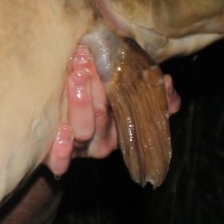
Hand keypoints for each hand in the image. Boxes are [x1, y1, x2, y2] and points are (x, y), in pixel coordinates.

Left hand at [42, 44, 180, 176]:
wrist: (62, 113)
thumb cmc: (93, 101)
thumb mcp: (120, 94)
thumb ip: (149, 92)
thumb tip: (168, 82)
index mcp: (119, 128)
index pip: (127, 110)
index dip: (128, 90)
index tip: (116, 62)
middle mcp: (101, 140)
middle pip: (101, 115)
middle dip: (94, 85)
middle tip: (86, 61)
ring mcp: (79, 149)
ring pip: (83, 131)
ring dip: (79, 103)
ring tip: (76, 76)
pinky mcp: (56, 159)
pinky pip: (60, 162)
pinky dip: (62, 150)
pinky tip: (63, 131)